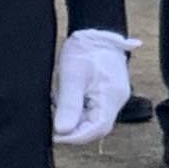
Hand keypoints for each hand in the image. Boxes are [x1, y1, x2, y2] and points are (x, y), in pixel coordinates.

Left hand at [52, 27, 131, 144]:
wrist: (96, 30)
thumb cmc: (85, 49)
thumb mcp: (72, 76)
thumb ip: (69, 106)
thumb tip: (62, 131)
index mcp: (111, 96)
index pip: (97, 129)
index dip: (76, 137)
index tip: (55, 135)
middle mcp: (116, 100)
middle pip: (96, 127)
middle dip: (74, 130)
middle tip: (52, 124)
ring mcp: (114, 97)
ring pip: (94, 119)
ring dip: (75, 119)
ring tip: (58, 107)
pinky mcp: (107, 93)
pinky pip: (93, 110)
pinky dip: (79, 111)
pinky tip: (66, 100)